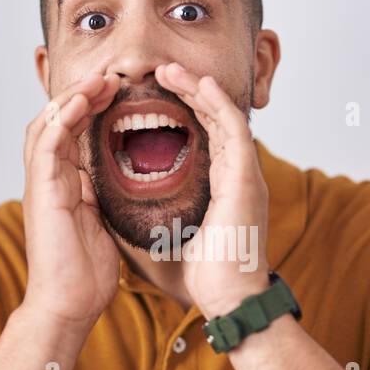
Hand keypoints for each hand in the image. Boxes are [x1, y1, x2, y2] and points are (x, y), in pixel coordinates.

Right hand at [20, 71, 120, 328]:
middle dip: (81, 95)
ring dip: (72, 98)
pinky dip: (63, 118)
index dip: (90, 110)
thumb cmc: (86, 275)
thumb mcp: (103, 225)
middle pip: (57, 122)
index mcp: (64, 186)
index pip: (72, 135)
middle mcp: (48, 180)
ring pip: (48, 124)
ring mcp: (41, 184)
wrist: (69, 305)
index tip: (117, 92)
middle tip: (109, 76)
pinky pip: (47, 143)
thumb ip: (102, 199)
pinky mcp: (41, 191)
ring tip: (98, 80)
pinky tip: (82, 101)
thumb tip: (117, 183)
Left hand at [155, 62, 270, 316]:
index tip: (157, 95)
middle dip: (190, 92)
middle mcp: (238, 175)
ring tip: (172, 70)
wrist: (228, 299)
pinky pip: (234, 130)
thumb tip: (123, 205)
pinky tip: (199, 85)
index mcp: (223, 186)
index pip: (205, 136)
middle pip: (215, 119)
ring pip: (224, 116)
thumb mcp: (171, 234)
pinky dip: (217, 104)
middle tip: (163, 72)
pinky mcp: (246, 178)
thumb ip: (155, 213)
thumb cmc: (204, 276)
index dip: (184, 111)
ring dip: (198, 89)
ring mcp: (245, 175)